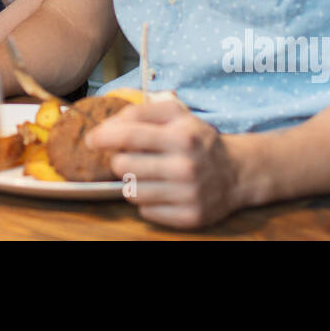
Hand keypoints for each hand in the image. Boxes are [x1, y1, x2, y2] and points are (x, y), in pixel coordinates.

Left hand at [86, 99, 243, 229]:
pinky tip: (161, 190)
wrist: (238, 172)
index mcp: (181, 136)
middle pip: (123, 165)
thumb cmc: (198, 139)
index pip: (128, 135)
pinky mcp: (190, 218)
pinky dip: (147, 201)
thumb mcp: (176, 114)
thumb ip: (140, 112)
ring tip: (148, 174)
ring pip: (131, 191)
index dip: (102, 136)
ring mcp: (188, 195)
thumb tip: (108, 126)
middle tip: (132, 157)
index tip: (91, 139)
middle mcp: (184, 167)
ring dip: (132, 182)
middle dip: (121, 159)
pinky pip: (146, 211)